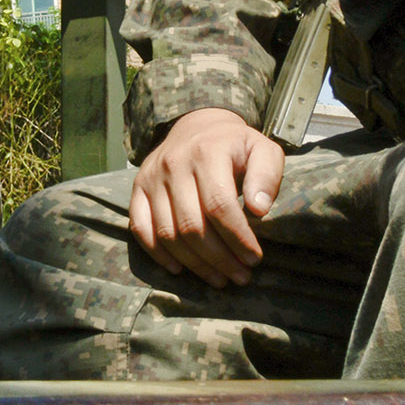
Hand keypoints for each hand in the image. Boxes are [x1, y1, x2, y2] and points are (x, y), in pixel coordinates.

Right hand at [128, 107, 284, 288]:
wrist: (197, 125)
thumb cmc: (235, 146)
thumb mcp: (262, 150)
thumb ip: (267, 176)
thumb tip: (258, 209)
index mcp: (206, 153)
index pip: (219, 206)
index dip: (238, 238)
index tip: (255, 258)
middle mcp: (174, 164)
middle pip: (192, 225)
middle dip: (220, 259)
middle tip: (241, 276)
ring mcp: (152, 178)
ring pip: (168, 233)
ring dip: (195, 264)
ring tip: (219, 278)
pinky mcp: (138, 188)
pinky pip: (140, 228)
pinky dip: (158, 254)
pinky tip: (180, 269)